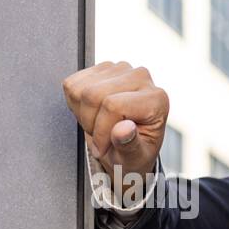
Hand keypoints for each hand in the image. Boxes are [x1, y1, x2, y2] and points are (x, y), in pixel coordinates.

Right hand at [62, 60, 168, 192]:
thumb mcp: (134, 159)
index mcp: (157, 100)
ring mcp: (120, 69)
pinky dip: (76, 104)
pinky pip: (72, 84)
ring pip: (80, 89)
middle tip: (100, 138)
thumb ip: (130, 145)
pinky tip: (92, 114)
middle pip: (93, 94)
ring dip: (83, 114)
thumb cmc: (134, 155)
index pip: (113, 106)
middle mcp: (141, 78)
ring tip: (98, 127)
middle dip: (90, 122)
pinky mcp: (101, 68)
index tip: (103, 148)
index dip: (101, 131)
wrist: (127, 150)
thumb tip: (123, 129)